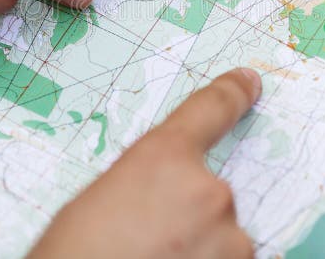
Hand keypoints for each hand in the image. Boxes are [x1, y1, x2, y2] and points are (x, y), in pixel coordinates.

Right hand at [30, 68, 261, 258]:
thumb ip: (148, 184)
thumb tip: (168, 197)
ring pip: (224, 237)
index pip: (210, 110)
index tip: (249, 83)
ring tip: (155, 258)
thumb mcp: (102, 200)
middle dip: (188, 216)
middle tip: (150, 240)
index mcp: (164, 157)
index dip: (232, 93)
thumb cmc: (75, 252)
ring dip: (200, 248)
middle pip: (212, 194)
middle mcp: (208, 189)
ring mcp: (230, 237)